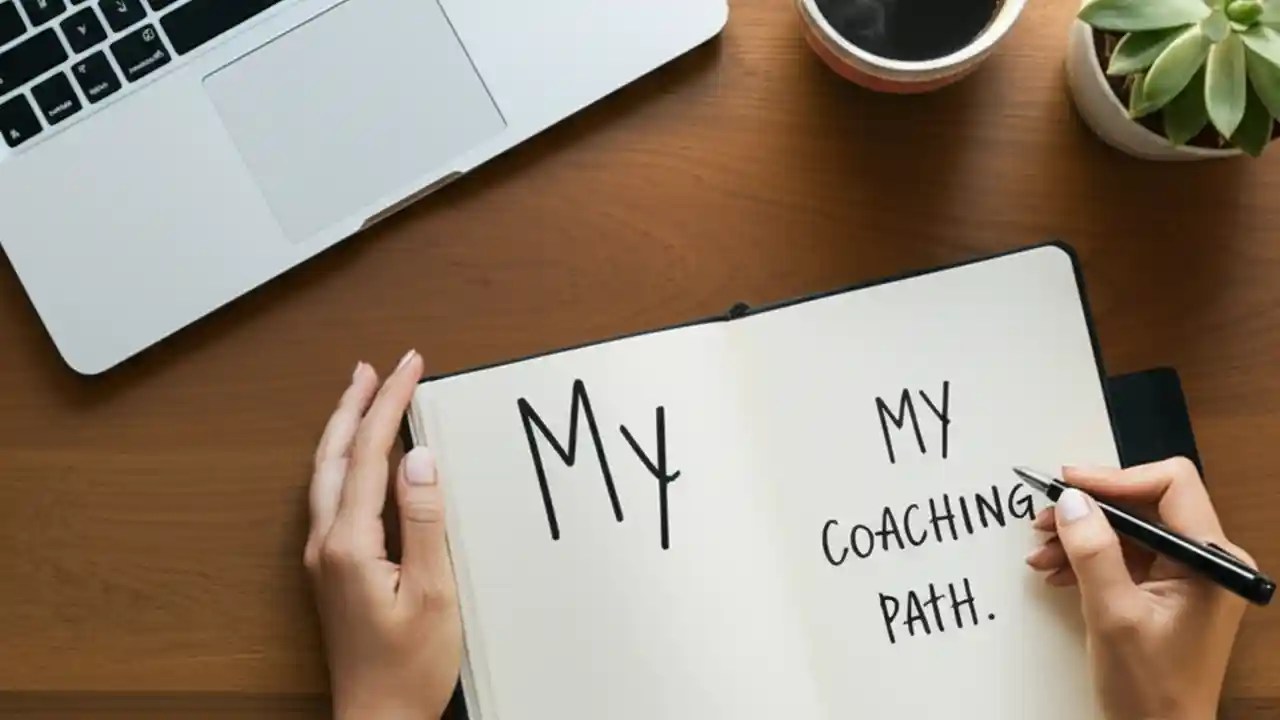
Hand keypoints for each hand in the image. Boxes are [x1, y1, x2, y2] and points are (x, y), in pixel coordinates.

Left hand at [304, 351, 461, 719]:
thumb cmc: (409, 668)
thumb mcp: (434, 593)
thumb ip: (426, 521)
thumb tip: (420, 458)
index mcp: (350, 544)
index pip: (369, 453)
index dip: (390, 403)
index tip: (409, 365)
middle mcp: (326, 544)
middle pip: (334, 455)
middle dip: (355, 404)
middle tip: (377, 367)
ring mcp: (323, 558)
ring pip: (326, 473)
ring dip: (343, 428)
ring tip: (362, 395)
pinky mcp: (331, 570)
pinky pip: (331, 496)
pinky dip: (345, 460)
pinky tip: (359, 458)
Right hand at [1025, 459, 1252, 719]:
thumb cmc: (1149, 689)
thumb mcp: (1113, 614)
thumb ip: (1093, 551)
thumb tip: (1071, 501)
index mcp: (1211, 560)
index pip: (1170, 485)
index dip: (1115, 479)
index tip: (1068, 484)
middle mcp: (1208, 561)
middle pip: (1146, 504)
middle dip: (1090, 510)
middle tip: (1043, 518)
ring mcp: (1189, 576)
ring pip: (1131, 529)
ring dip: (1082, 536)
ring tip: (1042, 553)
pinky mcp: (1168, 591)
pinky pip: (1127, 556)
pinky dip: (1089, 558)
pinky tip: (1058, 572)